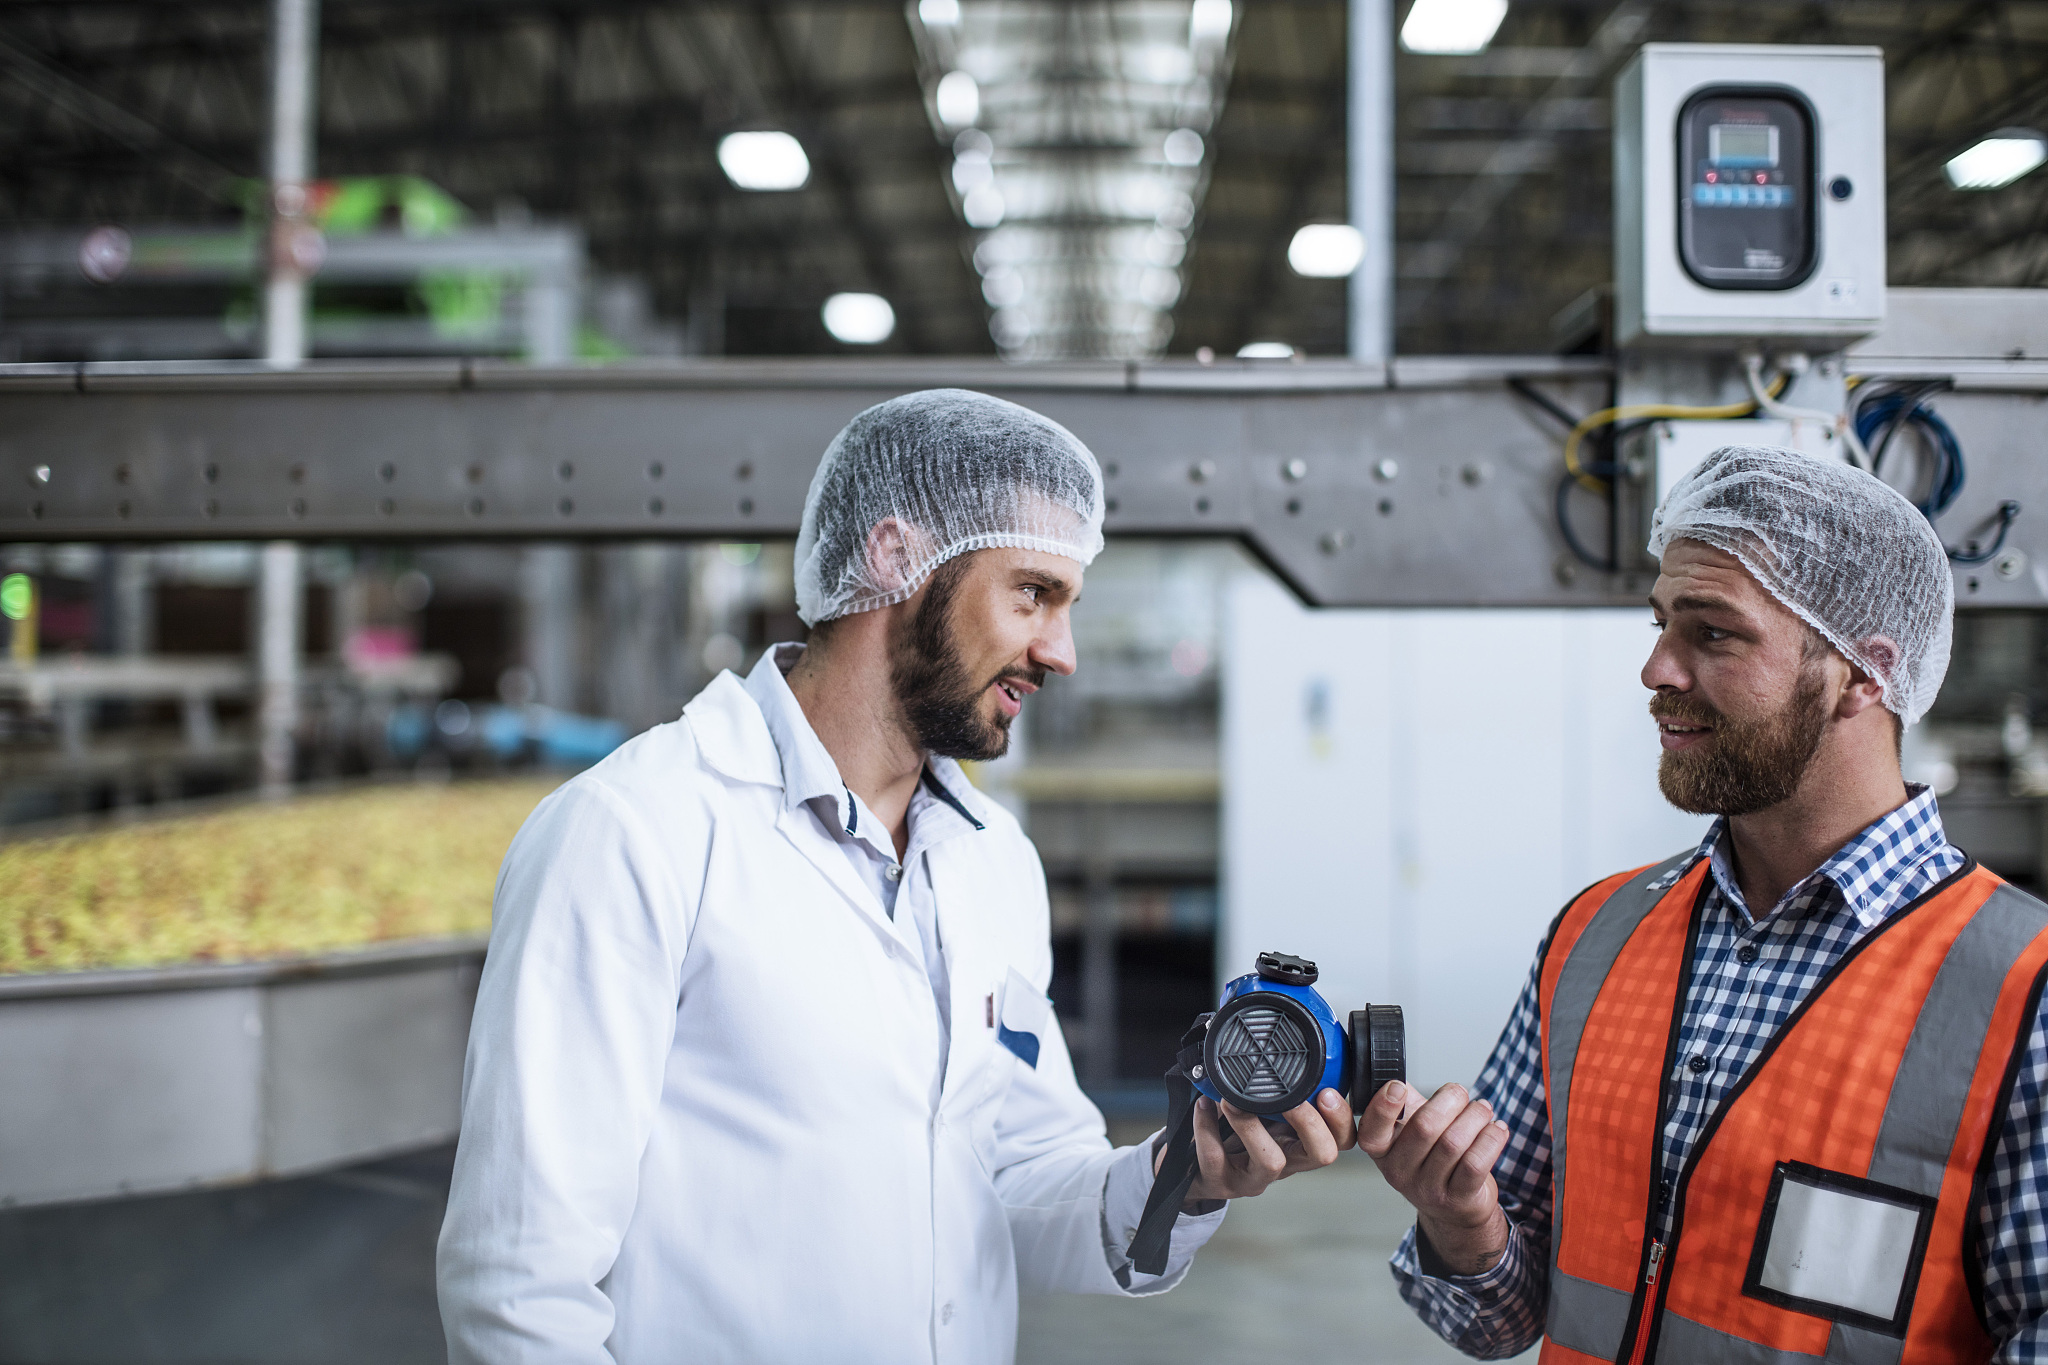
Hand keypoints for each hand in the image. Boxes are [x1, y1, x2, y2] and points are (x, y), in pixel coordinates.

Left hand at [1156, 1088, 1355, 1203]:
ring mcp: (1254, 1178)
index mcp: (1299, 1143)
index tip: (1327, 1091)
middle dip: (1311, 1122)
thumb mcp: (1262, 1113)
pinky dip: (1207, 1128)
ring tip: (1231, 1099)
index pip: (1340, 1139)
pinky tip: (1203, 1106)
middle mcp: (1285, 1163)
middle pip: (1322, 1154)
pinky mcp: (1221, 1183)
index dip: (1341, 1119)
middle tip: (1292, 1099)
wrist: (1198, 1168)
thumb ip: (1275, 1089)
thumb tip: (1275, 1043)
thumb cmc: (1234, 1135)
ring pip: (1270, 1162)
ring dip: (1250, 1125)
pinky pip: (1216, 1158)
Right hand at [1355, 1081, 1511, 1275]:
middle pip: (1424, 1127)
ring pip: (1453, 1143)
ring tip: (1483, 1108)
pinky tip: (1497, 1129)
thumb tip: (1396, 1070)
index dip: (1383, 1106)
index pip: (1372, 1131)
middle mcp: (1399, 1172)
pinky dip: (1491, 1139)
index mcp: (1382, 1151)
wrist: (1454, 1206)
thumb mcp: (1408, 1130)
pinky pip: (1476, 1164)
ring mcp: (1428, 1189)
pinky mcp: (1457, 1199)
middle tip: (1460, 1092)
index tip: (1398, 1087)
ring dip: (1475, 1116)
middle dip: (1449, 1101)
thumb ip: (1402, 1102)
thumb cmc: (1430, 1158)